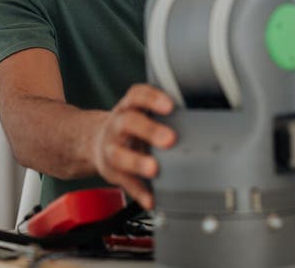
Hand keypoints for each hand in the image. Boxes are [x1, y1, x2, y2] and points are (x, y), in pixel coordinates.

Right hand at [91, 83, 176, 208]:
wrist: (95, 141)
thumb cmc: (130, 126)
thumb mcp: (141, 111)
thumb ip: (162, 113)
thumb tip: (199, 116)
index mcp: (129, 107)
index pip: (137, 96)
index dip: (152, 98)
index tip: (170, 105)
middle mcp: (118, 125)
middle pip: (129, 122)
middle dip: (149, 130)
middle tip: (170, 139)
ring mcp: (112, 148)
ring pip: (120, 155)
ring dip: (138, 162)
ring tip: (154, 169)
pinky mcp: (112, 172)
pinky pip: (125, 182)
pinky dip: (139, 191)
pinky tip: (151, 198)